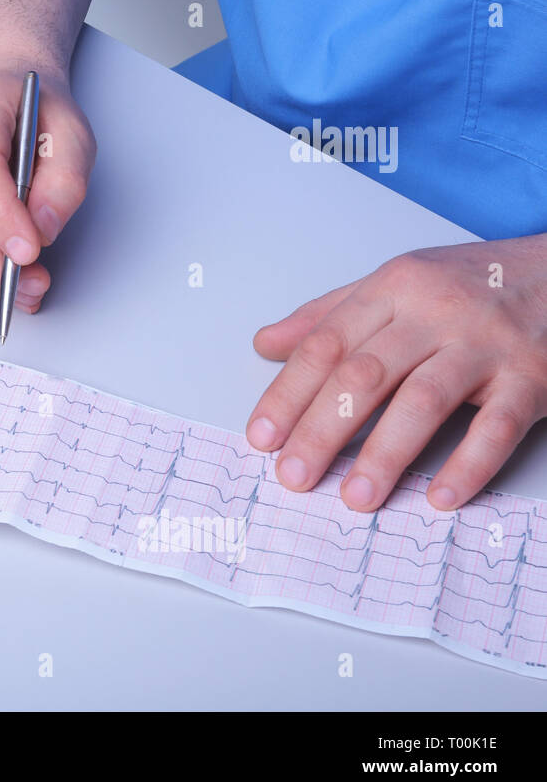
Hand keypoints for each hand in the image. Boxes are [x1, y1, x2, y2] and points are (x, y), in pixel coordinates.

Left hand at [245, 236, 546, 511]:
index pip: (327, 344)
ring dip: (385, 454)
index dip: (289, 393)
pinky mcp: (533, 377)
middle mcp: (436, 312)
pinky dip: (469, 463)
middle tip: (293, 476)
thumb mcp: (395, 283)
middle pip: (365, 375)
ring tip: (355, 497)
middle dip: (322, 430)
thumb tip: (266, 344)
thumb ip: (329, 315)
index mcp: (394, 288)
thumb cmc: (470, 283)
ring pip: (425, 400)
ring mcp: (487, 344)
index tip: (262, 437)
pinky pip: (498, 425)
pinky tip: (441, 497)